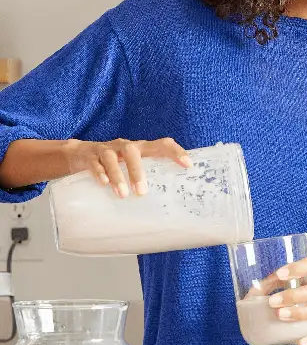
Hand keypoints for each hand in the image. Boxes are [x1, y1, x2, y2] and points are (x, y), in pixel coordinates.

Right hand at [64, 137, 190, 196]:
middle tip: (142, 192)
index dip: (176, 152)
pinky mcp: (90, 156)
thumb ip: (150, 175)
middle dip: (137, 171)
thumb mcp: (134, 165)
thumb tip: (171, 199)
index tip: (188, 165)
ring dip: (118, 175)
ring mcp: (106, 149)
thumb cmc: (117, 163)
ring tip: (123, 194)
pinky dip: (99, 172)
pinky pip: (94, 163)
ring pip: (111, 158)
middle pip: (132, 151)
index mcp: (141, 148)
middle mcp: (124, 146)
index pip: (162, 145)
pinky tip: (104, 183)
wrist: (79, 154)